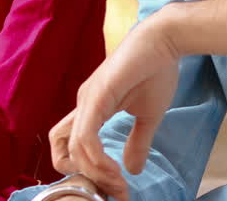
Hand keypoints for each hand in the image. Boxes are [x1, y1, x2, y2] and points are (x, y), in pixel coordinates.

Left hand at [51, 13, 181, 200]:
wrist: (165, 40)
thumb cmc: (156, 70)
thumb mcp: (148, 116)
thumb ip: (138, 142)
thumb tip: (132, 170)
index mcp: (92, 108)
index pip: (69, 144)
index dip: (85, 168)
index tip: (113, 182)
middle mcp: (84, 103)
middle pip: (61, 148)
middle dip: (84, 175)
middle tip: (112, 187)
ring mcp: (88, 98)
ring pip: (75, 146)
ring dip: (95, 171)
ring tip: (117, 181)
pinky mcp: (98, 95)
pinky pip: (86, 135)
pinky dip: (97, 157)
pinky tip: (114, 167)